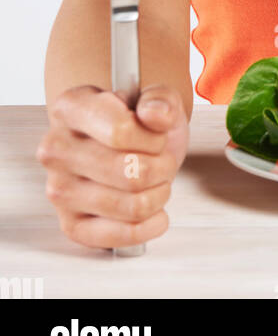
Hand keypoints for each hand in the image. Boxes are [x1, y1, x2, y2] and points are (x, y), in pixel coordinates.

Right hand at [37, 84, 188, 249]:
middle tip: (163, 161)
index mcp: (71, 107)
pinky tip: (153, 210)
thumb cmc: (138, 121)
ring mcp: (59, 190)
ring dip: (159, 195)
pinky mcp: (70, 225)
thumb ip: (160, 99)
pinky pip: (120, 236)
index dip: (153, 138)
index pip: (120, 131)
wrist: (127, 145)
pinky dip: (149, 225)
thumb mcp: (156, 99)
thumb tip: (155, 114)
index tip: (157, 136)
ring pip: (130, 205)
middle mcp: (56, 149)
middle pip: (129, 172)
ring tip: (156, 181)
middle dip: (162, 168)